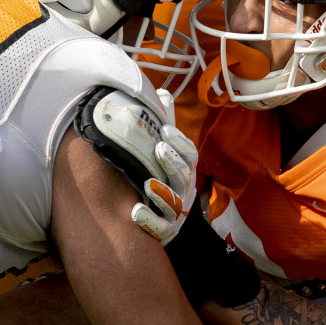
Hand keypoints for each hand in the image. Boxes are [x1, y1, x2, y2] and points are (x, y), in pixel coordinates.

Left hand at [132, 89, 197, 245]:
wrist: (154, 221)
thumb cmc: (157, 180)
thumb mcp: (161, 152)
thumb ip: (162, 127)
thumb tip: (163, 93)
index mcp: (183, 171)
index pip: (189, 155)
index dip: (180, 143)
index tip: (165, 131)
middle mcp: (183, 191)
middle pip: (185, 176)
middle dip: (173, 162)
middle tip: (158, 149)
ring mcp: (175, 213)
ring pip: (174, 202)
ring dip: (162, 192)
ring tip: (147, 184)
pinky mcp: (164, 231)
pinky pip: (161, 227)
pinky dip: (149, 220)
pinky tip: (135, 210)